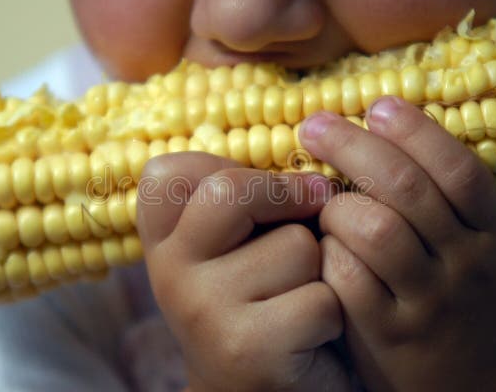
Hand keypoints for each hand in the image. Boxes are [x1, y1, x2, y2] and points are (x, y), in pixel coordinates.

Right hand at [136, 152, 350, 391]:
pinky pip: (321, 297)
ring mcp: (201, 312)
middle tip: (311, 210)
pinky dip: (334, 316)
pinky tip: (313, 336)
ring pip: (296, 246)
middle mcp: (167, 273)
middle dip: (286, 199)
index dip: (233, 169)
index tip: (264, 189)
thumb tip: (314, 146)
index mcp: (161, 241)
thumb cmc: (264, 302)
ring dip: (319, 270)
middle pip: (229, 191)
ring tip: (300, 298)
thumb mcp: (238, 247)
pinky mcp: (247, 349)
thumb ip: (248, 198)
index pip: (168, 173)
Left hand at [299, 97, 495, 391]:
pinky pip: (348, 279)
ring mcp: (427, 303)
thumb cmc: (492, 317)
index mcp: (495, 238)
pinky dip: (328, 253)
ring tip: (321, 200)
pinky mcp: (390, 337)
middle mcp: (465, 265)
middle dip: (354, 146)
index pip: (457, 169)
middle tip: (314, 125)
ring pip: (374, 230)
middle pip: (406, 188)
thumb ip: (468, 212)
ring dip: (337, 204)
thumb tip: (415, 145)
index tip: (377, 105)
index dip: (414, 130)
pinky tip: (321, 246)